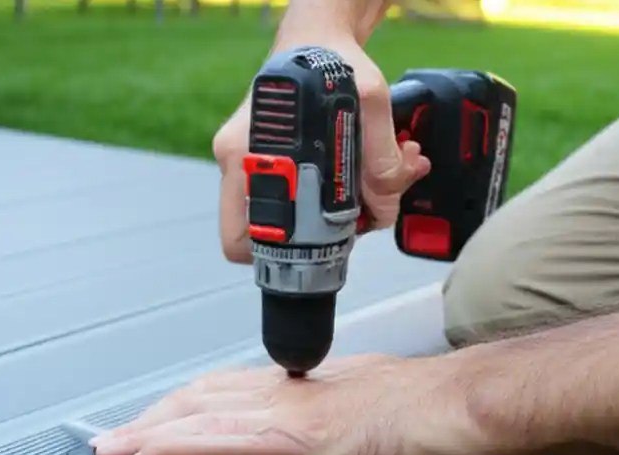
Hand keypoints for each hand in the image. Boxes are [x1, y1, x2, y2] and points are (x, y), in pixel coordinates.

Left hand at [89, 354, 487, 454]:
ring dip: (143, 432)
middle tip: (110, 438)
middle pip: (194, 397)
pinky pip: (214, 438)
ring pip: (193, 414)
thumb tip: (281, 447)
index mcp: (292, 386)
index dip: (176, 407)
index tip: (148, 422)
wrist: (449, 406)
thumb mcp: (352, 416)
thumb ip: (311, 429)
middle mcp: (279, 390)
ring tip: (107, 449)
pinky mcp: (292, 435)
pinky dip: (170, 446)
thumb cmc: (417, 410)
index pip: (217, 391)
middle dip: (148, 418)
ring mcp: (282, 410)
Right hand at [211, 35, 431, 263]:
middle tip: (348, 223)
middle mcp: (235, 158)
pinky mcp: (257, 159)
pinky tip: (347, 180)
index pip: (239, 236)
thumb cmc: (332, 62)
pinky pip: (280, 196)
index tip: (319, 246)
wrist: (315, 37)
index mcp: (247, 150)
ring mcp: (242, 159)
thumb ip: (382, 158)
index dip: (276, 254)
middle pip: (256, 237)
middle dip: (305, 239)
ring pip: (273, 219)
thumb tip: (381, 206)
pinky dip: (314, 197)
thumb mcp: (371, 100)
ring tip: (361, 196)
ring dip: (317, 218)